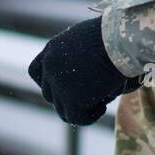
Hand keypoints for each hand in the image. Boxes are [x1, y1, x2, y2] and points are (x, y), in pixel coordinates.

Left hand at [28, 17, 144, 124]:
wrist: (117, 41)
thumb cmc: (112, 36)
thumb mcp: (88, 40)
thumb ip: (79, 56)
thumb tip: (87, 75)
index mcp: (52, 50)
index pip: (36, 72)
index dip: (49, 81)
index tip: (66, 85)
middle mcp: (50, 67)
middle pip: (49, 93)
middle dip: (67, 97)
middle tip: (89, 95)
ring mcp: (59, 84)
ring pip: (62, 108)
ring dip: (80, 108)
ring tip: (100, 102)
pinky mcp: (72, 99)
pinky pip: (76, 118)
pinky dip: (89, 117)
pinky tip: (102, 108)